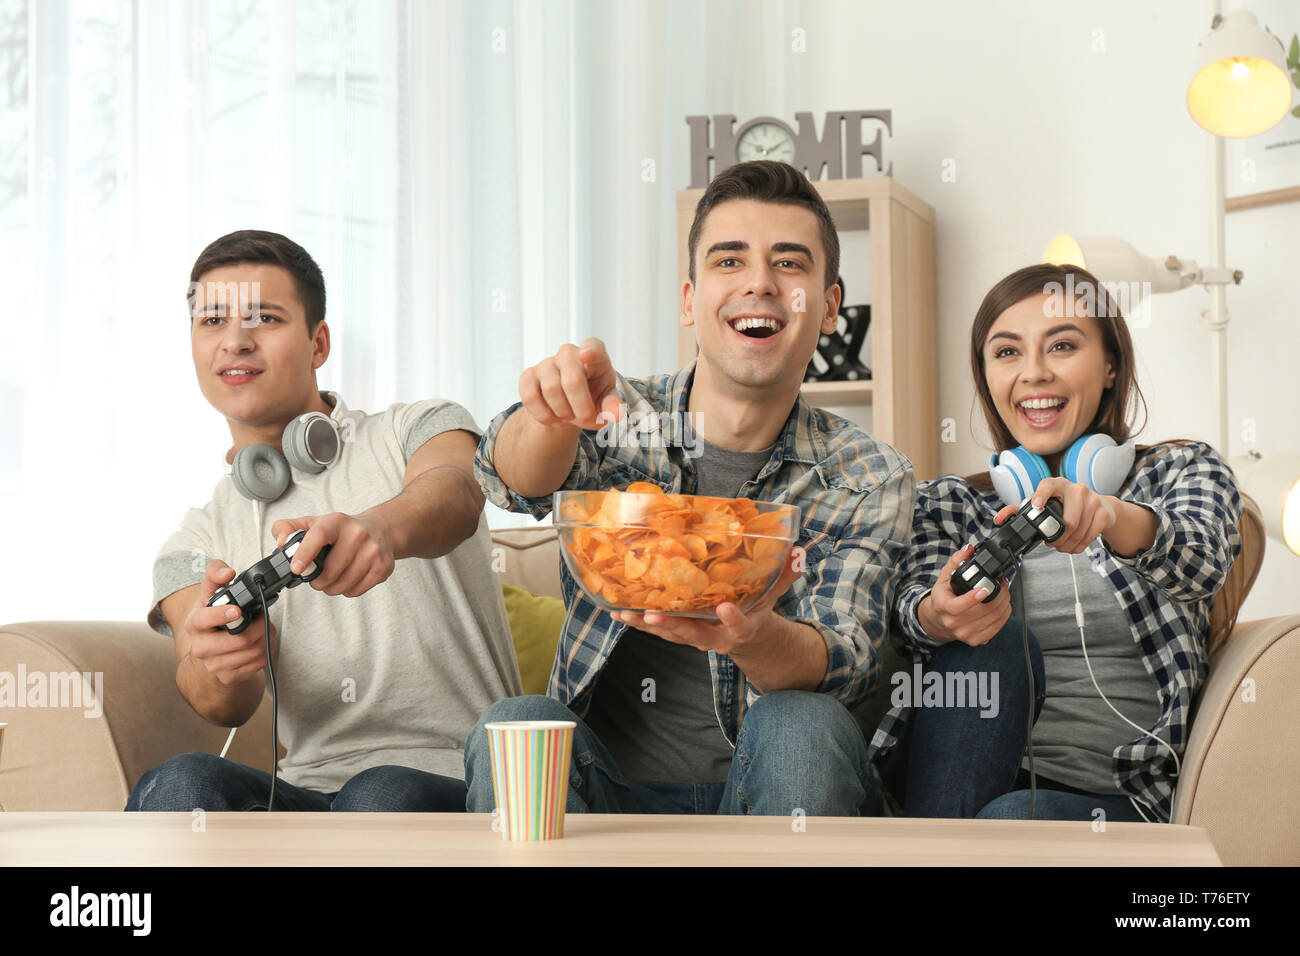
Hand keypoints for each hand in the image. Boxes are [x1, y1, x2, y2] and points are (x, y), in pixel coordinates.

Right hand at [185, 560, 278, 684]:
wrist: (209, 651)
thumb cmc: (212, 618)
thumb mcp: (209, 594)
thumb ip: (215, 574)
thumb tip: (227, 572)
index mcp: (194, 624)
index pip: (204, 620)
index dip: (221, 615)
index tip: (237, 611)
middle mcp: (201, 647)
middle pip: (240, 639)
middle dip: (259, 626)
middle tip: (264, 617)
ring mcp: (214, 665)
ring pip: (253, 651)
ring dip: (267, 637)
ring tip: (265, 628)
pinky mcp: (228, 676)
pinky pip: (258, 663)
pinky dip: (266, 651)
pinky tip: (262, 642)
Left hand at [271, 512, 395, 597]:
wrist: (380, 529)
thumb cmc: (342, 530)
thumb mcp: (312, 523)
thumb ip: (287, 528)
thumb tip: (281, 543)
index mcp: (337, 521)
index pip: (319, 535)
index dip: (305, 553)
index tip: (296, 569)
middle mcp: (358, 534)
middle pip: (330, 571)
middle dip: (317, 580)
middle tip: (316, 576)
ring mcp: (373, 551)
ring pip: (342, 584)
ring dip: (331, 587)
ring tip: (332, 577)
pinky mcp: (383, 567)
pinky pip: (356, 590)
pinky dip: (347, 590)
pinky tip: (348, 578)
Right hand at [518, 338, 622, 429]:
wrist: (570, 402)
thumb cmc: (593, 395)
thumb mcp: (607, 400)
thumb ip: (612, 405)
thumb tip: (616, 414)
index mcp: (595, 355)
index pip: (594, 346)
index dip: (591, 351)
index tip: (587, 356)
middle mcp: (569, 353)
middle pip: (572, 379)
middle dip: (581, 407)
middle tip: (586, 419)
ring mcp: (546, 363)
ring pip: (551, 390)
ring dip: (563, 413)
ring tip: (569, 417)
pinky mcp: (528, 376)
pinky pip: (530, 397)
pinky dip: (544, 415)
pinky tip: (554, 418)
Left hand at [610, 546, 806, 654]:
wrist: (745, 638)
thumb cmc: (756, 610)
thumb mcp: (773, 594)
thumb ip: (784, 574)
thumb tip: (798, 551)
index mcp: (742, 627)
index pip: (740, 625)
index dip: (734, 618)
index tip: (727, 608)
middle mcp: (715, 637)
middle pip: (694, 634)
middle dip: (673, 625)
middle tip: (653, 616)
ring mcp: (694, 637)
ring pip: (668, 633)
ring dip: (645, 625)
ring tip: (623, 614)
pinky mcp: (679, 633)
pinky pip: (656, 629)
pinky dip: (637, 621)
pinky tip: (617, 612)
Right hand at [918, 543, 1011, 645]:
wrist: (941, 620)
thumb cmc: (944, 597)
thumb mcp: (945, 577)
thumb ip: (957, 561)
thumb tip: (968, 549)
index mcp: (943, 607)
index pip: (957, 607)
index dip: (972, 599)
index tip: (984, 589)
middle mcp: (953, 624)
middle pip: (983, 611)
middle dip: (999, 594)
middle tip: (1002, 584)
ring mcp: (965, 634)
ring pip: (994, 618)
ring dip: (1005, 602)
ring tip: (1003, 592)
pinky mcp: (977, 640)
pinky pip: (998, 627)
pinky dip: (1004, 614)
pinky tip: (1002, 605)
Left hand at [992, 477, 1117, 554]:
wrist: (1102, 506)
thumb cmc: (1067, 504)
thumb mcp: (1046, 503)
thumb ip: (1021, 509)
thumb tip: (999, 519)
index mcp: (1058, 484)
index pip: (1048, 485)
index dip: (1041, 495)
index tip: (1036, 505)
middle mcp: (1077, 489)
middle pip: (1068, 521)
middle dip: (1057, 539)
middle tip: (1051, 543)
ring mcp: (1093, 500)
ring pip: (1078, 532)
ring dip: (1067, 545)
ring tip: (1061, 546)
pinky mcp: (1104, 513)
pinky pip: (1089, 537)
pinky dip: (1078, 547)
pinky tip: (1073, 545)